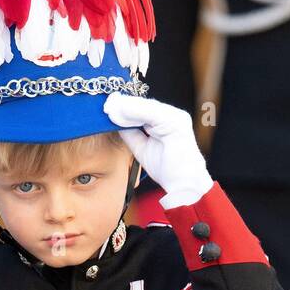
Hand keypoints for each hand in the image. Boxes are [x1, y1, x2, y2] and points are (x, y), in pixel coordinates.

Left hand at [103, 93, 212, 207]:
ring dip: (127, 106)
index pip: (143, 110)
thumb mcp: (142, 149)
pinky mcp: (176, 122)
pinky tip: (121, 112)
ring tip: (109, 107)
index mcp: (167, 122)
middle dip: (124, 104)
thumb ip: (131, 134)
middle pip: (144, 105)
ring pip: (147, 106)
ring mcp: (176, 117)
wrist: (184, 185)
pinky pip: (152, 113)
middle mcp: (174, 116)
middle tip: (105, 104)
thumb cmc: (167, 170)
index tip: (108, 106)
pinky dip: (135, 112)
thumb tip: (115, 121)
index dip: (125, 107)